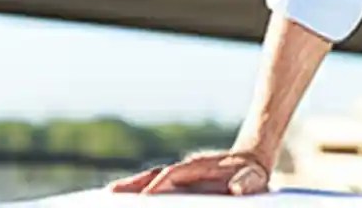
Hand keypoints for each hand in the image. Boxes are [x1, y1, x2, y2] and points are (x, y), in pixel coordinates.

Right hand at [106, 149, 270, 195]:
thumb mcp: (252, 179)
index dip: (159, 185)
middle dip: (133, 185)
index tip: (146, 196)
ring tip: (108, 195)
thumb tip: (237, 189)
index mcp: (198, 168)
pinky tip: (125, 198)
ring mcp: (178, 176)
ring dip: (130, 187)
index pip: (173, 175)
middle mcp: (183, 170)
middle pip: (153, 176)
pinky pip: (155, 187)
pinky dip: (139, 190)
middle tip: (110, 194)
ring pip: (149, 180)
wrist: (250, 163)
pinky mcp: (177, 184)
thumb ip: (245, 183)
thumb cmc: (251, 175)